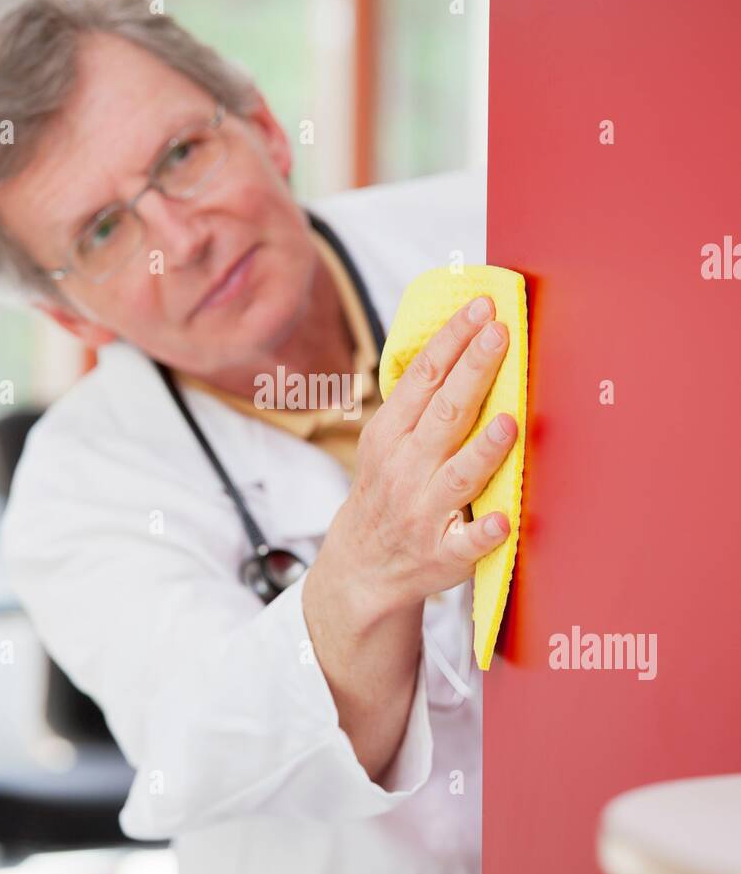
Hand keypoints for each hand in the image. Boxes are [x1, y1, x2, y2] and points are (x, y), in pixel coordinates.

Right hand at [323, 293, 516, 621]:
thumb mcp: (386, 440)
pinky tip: (505, 520)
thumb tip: (462, 340)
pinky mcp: (444, 554)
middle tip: (501, 333)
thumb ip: (419, 400)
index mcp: (390, 434)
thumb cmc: (388, 489)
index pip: (423, 377)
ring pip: (459, 476)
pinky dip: (484, 533)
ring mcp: (425, 513)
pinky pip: (466, 544)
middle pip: (445, 414)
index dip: (453, 340)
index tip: (481, 308)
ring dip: (484, 450)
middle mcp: (406, 469)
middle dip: (473, 371)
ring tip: (509, 422)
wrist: (363, 566)